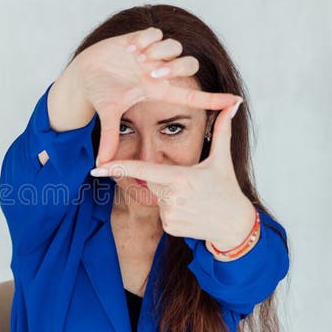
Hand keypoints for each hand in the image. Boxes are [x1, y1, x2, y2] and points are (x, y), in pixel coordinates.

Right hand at [75, 27, 238, 164]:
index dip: (214, 99)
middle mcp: (158, 71)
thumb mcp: (108, 115)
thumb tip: (101, 164)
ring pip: (174, 46)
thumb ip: (109, 138)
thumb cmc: (99, 94)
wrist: (83, 73)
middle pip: (188, 65)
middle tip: (151, 73)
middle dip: (173, 68)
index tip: (237, 102)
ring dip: (158, 52)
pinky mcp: (141, 38)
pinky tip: (129, 48)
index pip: (192, 95)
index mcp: (157, 90)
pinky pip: (156, 33)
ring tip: (137, 58)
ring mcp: (151, 54)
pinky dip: (145, 40)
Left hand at [91, 101, 255, 248]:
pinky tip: (190, 212)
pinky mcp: (169, 227)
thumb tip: (234, 104)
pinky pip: (161, 213)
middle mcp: (172, 197)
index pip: (143, 170)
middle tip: (190, 185)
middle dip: (165, 179)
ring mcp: (169, 214)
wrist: (234, 226)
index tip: (97, 167)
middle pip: (153, 181)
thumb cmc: (227, 189)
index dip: (118, 167)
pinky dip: (172, 210)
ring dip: (169, 195)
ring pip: (157, 197)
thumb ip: (222, 130)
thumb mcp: (222, 159)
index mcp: (180, 178)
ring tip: (193, 199)